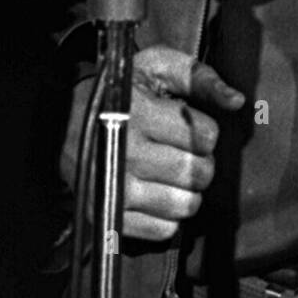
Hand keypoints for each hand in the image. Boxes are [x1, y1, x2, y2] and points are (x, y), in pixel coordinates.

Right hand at [62, 44, 243, 241]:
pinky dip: (168, 216)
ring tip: (173, 173)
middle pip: (197, 173)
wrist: (60, 119)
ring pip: (184, 205)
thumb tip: (237, 101)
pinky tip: (157, 193)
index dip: (206, 131)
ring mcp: (114, 188)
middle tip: (186, 152)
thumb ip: (200, 77)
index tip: (191, 126)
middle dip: (202, 162)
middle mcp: (125, 153)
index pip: (204, 136)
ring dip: (188, 191)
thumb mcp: (156, 67)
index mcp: (139, 112)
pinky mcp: (107, 214)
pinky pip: (162, 230)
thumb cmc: (119, 90)